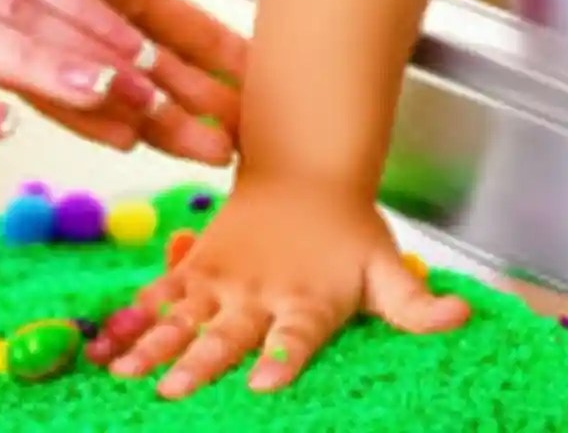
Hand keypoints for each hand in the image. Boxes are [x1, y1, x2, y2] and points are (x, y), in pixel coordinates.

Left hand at [0, 0, 245, 164]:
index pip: (189, 28)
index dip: (228, 53)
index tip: (269, 77)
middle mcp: (95, 25)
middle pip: (166, 74)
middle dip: (206, 105)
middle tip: (248, 138)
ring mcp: (57, 51)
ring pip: (120, 94)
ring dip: (162, 122)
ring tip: (208, 153)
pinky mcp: (10, 65)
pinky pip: (57, 95)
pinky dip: (91, 114)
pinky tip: (125, 136)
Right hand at [85, 180, 470, 397]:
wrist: (305, 175)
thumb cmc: (347, 234)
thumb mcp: (386, 267)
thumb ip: (416, 303)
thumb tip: (461, 316)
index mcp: (307, 301)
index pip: (295, 337)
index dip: (280, 359)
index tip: (264, 384)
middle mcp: (259, 293)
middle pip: (226, 335)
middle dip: (198, 364)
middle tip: (173, 391)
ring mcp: (221, 281)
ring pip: (182, 318)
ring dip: (152, 345)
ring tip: (122, 372)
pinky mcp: (196, 268)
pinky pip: (160, 292)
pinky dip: (133, 316)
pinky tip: (106, 343)